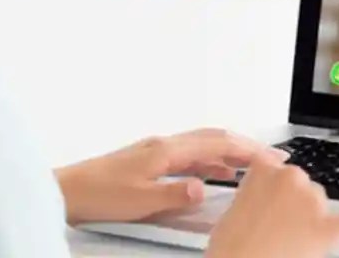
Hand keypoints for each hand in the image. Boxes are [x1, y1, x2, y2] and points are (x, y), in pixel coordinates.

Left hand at [55, 128, 287, 224]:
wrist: (67, 191)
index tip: (271, 157)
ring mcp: (156, 150)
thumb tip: (204, 187)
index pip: (217, 143)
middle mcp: (163, 144)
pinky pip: (190, 153)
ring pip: (203, 143)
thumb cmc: (98, 195)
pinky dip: (210, 158)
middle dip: (245, 145)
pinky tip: (214, 172)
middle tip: (271, 157)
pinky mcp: (150, 159)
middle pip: (214, 137)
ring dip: (230, 151)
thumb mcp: (140, 200)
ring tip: (251, 164)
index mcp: (166, 150)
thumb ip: (175, 194)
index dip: (247, 149)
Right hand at [206, 153, 338, 257]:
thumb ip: (257, 194)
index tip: (267, 209)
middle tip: (272, 234)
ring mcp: (312, 201)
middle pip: (303, 188)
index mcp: (264, 169)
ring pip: (320, 205)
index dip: (274, 197)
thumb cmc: (231, 249)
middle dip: (293, 210)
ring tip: (284, 244)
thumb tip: (270, 203)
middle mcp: (291, 177)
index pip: (278, 173)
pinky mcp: (329, 227)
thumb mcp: (231, 209)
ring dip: (308, 223)